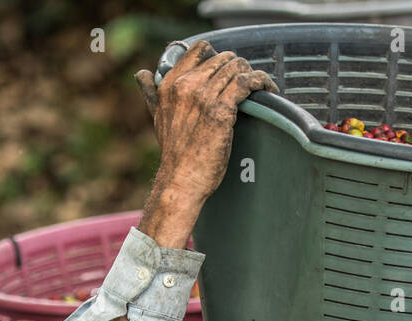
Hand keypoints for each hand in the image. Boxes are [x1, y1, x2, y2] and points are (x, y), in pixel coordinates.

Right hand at [135, 40, 278, 201]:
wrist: (181, 180)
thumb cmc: (174, 154)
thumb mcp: (157, 117)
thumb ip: (152, 93)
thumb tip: (142, 75)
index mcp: (170, 83)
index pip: (199, 49)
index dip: (218, 56)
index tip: (228, 70)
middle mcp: (185, 85)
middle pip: (223, 58)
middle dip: (239, 67)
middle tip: (248, 83)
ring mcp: (203, 96)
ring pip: (237, 67)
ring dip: (254, 74)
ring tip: (261, 86)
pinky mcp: (221, 110)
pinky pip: (247, 82)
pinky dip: (262, 81)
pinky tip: (269, 89)